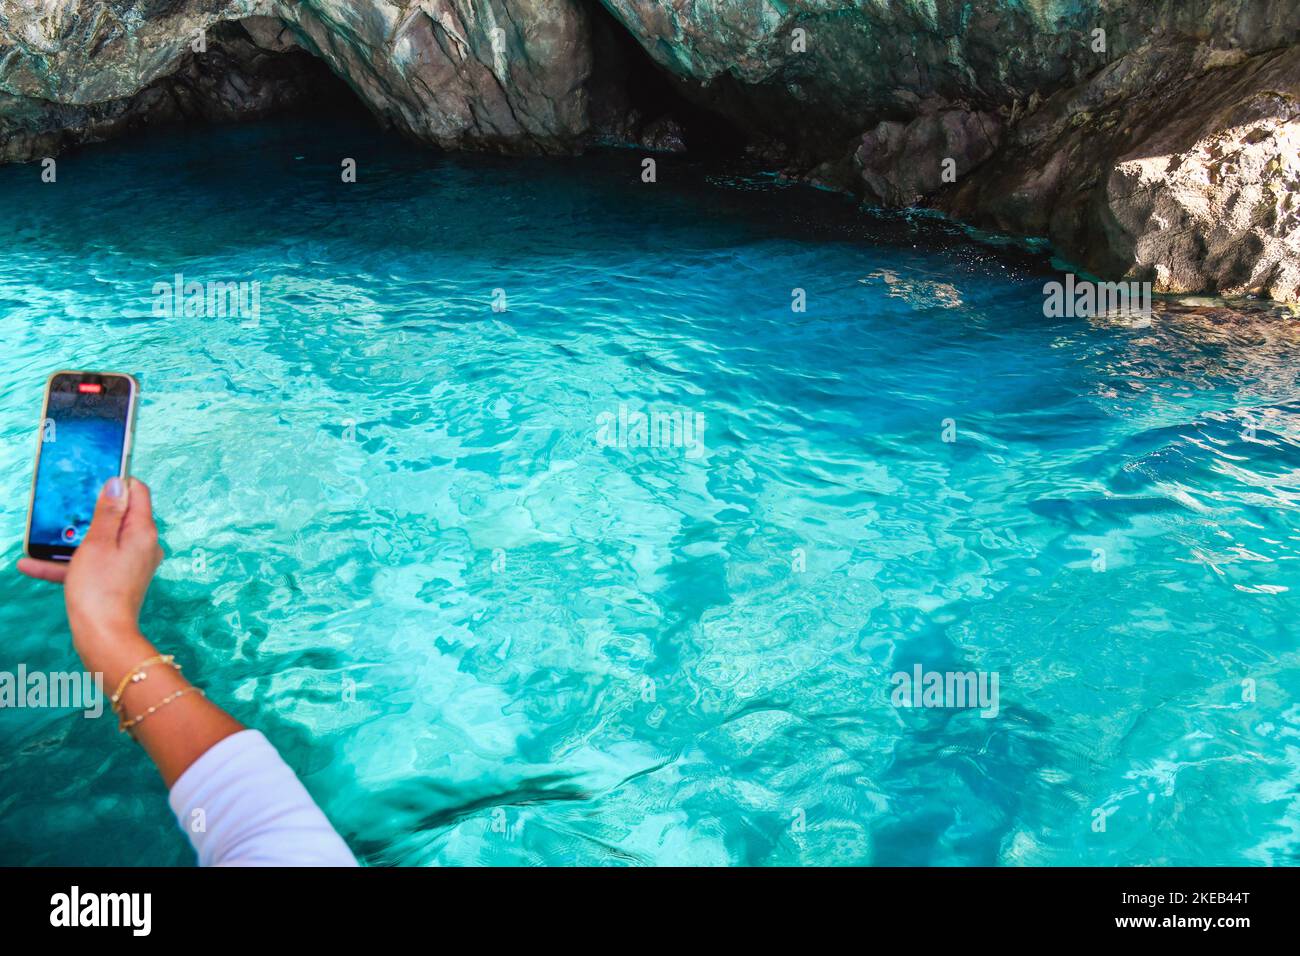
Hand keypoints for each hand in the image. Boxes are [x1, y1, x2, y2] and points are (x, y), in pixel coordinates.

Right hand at [18, 477, 164, 651]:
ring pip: (100, 542)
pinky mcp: (119, 579)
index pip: (138, 493)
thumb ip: (108, 512)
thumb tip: (119, 483)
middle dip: (91, 513)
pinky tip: (32, 565)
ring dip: (71, 541)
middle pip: (119, 517)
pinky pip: (94, 563)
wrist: (102, 635)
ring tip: (41, 540)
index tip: (93, 482)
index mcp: (143, 531)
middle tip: (66, 509)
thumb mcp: (97, 542)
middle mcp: (144, 545)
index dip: (117, 484)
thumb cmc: (99, 589)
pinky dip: (68, 563)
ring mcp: (132, 563)